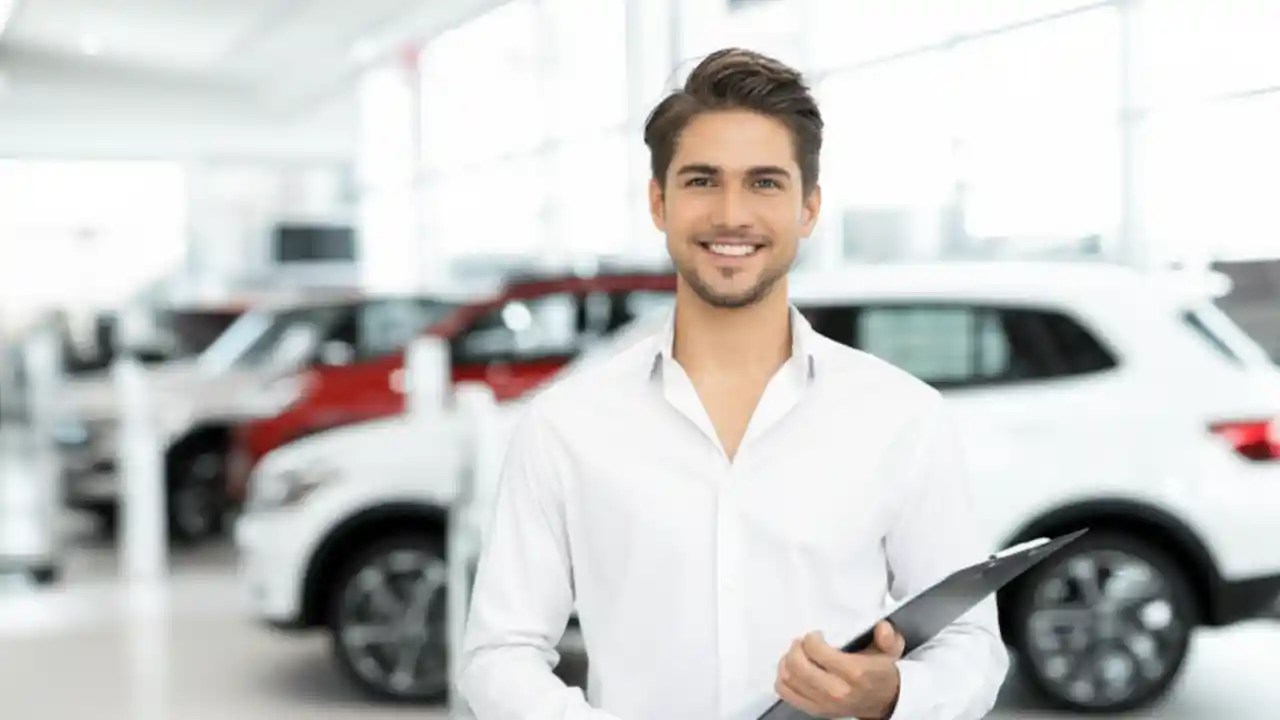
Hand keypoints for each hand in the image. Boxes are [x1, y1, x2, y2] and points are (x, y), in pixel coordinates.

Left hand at [774, 621, 905, 719]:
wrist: (884, 701)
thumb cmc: (879, 672)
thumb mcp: (890, 651)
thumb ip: (889, 637)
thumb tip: (882, 628)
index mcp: (854, 672)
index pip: (817, 650)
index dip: (811, 638)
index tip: (817, 635)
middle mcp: (836, 690)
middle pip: (797, 665)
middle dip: (796, 648)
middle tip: (803, 642)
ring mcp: (823, 703)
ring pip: (788, 679)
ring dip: (787, 660)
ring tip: (797, 653)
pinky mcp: (815, 710)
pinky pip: (786, 693)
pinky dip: (783, 678)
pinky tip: (792, 669)